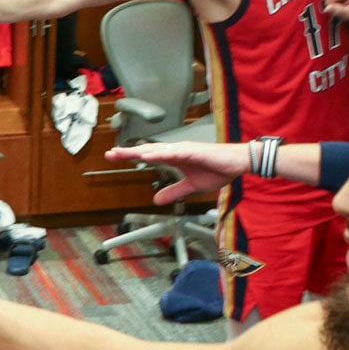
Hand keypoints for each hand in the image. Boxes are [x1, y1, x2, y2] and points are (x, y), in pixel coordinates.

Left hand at [107, 140, 247, 204]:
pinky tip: (150, 156)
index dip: (131, 156)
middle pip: (148, 150)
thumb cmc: (218, 170)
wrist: (238, 164)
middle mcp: (177, 150)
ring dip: (141, 151)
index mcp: (175, 157)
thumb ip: (174, 191)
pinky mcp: (196, 151)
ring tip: (124, 153)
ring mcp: (186, 150)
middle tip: (110, 153)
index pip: (148, 155)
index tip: (113, 156)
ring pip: (159, 149)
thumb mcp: (191, 186)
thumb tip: (157, 200)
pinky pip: (176, 152)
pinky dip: (162, 153)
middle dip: (129, 152)